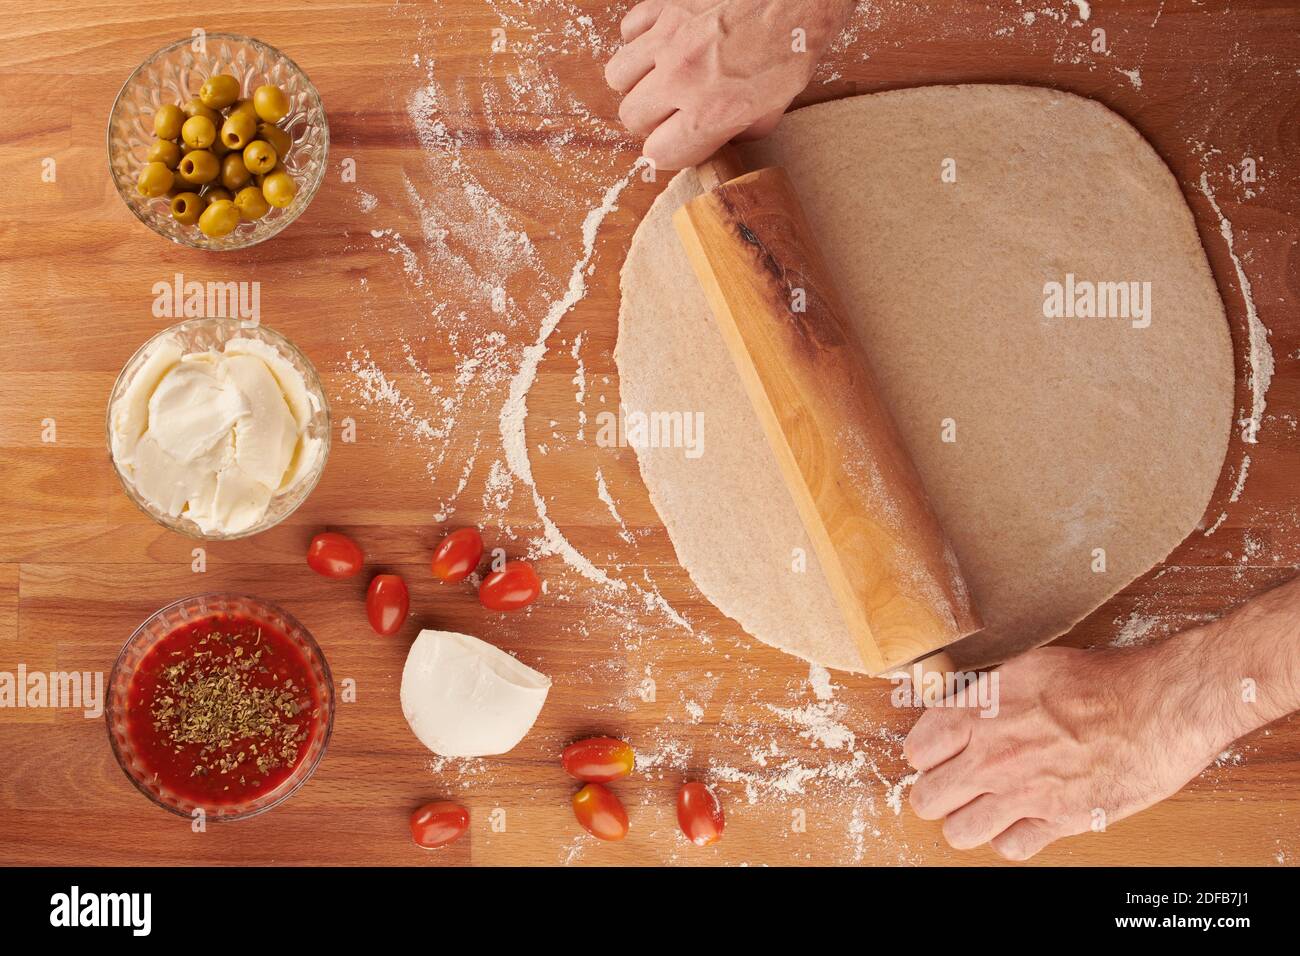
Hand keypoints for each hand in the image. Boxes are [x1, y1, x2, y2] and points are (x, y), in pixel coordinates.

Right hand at [605, 0, 853, 169]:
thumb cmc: (794, 44)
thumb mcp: (776, 105)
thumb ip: (741, 129)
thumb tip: (721, 137)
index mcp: (710, 112)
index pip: (658, 153)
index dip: (669, 151)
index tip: (678, 143)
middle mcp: (681, 78)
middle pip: (631, 117)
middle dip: (650, 119)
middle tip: (670, 110)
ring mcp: (668, 39)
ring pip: (618, 76)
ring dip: (637, 81)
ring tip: (659, 76)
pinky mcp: (664, 5)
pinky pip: (629, 31)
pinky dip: (640, 39)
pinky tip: (662, 42)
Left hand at [903, 639, 1231, 860]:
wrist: (1157, 706)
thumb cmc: (1100, 681)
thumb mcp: (1027, 668)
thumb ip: (984, 695)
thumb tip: (960, 709)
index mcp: (979, 713)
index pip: (917, 750)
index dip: (926, 753)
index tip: (939, 753)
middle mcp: (991, 757)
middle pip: (926, 798)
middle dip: (938, 792)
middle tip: (957, 784)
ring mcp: (1021, 793)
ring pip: (958, 832)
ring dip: (968, 820)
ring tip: (985, 805)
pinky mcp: (1057, 821)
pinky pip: (1008, 848)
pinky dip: (1011, 838)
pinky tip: (1023, 818)